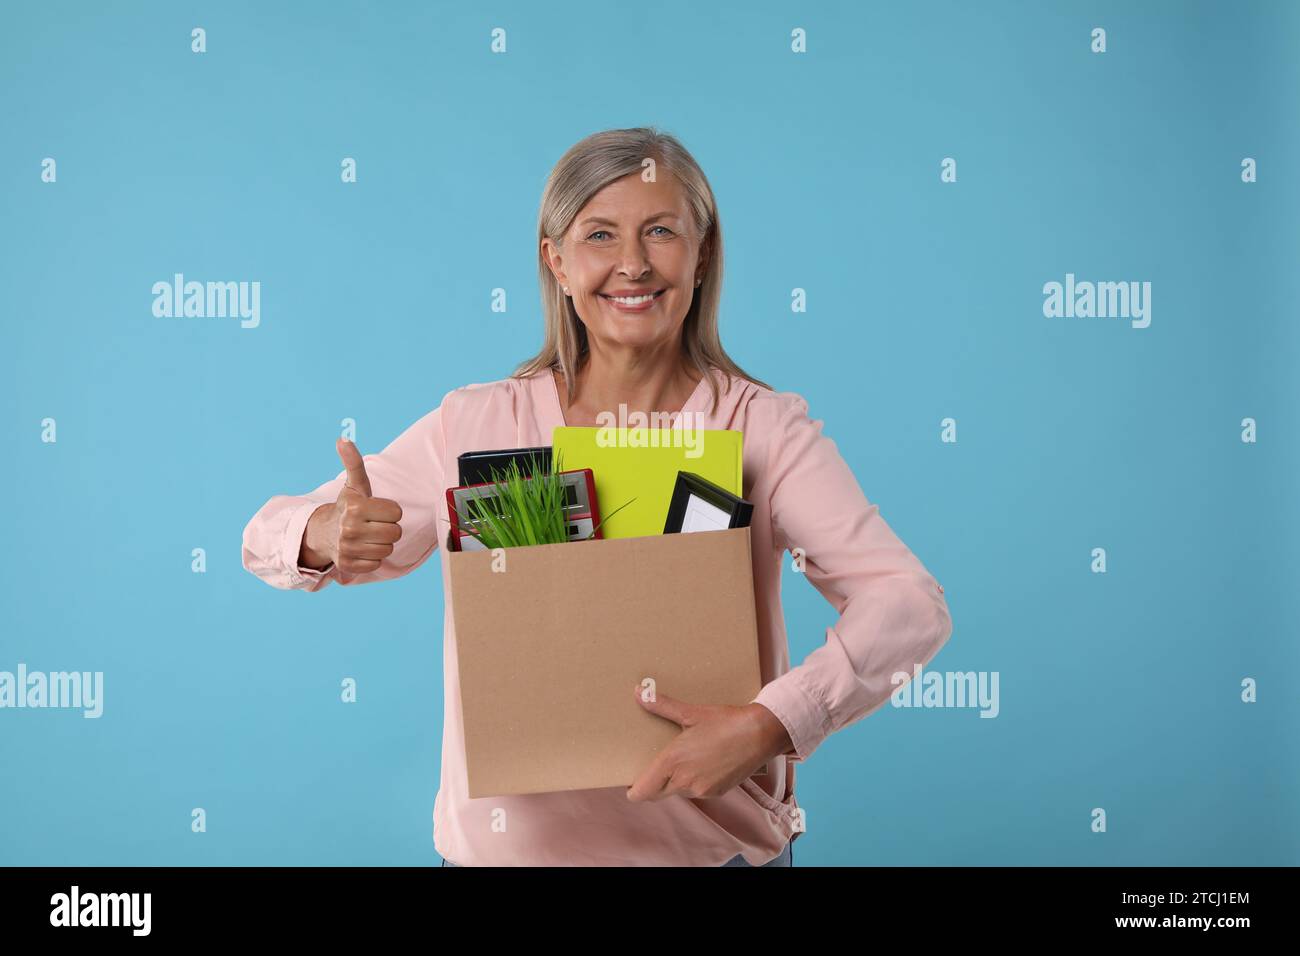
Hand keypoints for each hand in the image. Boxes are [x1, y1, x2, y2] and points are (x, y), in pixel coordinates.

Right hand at [308, 438, 403, 574]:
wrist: (322, 533)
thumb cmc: (347, 507)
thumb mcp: (353, 485)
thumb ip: (353, 462)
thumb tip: (343, 439)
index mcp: (356, 507)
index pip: (397, 512)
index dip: (390, 511)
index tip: (377, 510)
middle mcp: (351, 528)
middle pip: (396, 533)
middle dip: (388, 528)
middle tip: (374, 524)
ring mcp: (348, 548)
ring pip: (388, 549)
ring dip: (382, 543)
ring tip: (368, 536)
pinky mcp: (349, 565)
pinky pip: (377, 563)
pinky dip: (373, 558)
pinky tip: (362, 549)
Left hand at [626, 683, 793, 801]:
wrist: (761, 734)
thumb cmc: (726, 721)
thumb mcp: (692, 713)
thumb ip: (662, 705)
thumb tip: (639, 692)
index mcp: (673, 762)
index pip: (642, 792)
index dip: (634, 791)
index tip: (631, 785)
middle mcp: (684, 781)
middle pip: (656, 794)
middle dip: (652, 785)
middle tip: (654, 768)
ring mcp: (701, 790)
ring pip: (677, 792)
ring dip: (675, 781)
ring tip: (683, 759)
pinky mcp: (716, 793)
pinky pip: (696, 791)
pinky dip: (694, 781)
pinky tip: (704, 762)